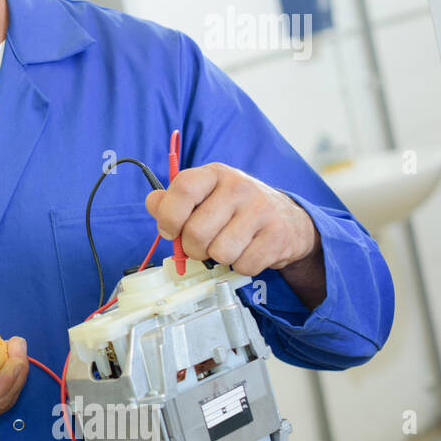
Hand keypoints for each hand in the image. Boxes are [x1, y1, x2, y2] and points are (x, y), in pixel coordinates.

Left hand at [143, 161, 319, 277]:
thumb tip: (153, 203)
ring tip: (226, 245)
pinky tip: (247, 251)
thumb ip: (171, 201)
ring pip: (220, 253)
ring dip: (217, 258)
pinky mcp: (277, 235)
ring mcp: (261, 209)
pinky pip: (243, 265)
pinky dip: (240, 266)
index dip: (169, 216)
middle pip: (196, 232)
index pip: (183, 188)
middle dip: (193, 248)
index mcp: (214, 174)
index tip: (170, 231)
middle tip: (202, 244)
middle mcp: (239, 186)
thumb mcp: (203, 196)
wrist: (287, 219)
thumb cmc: (233, 210)